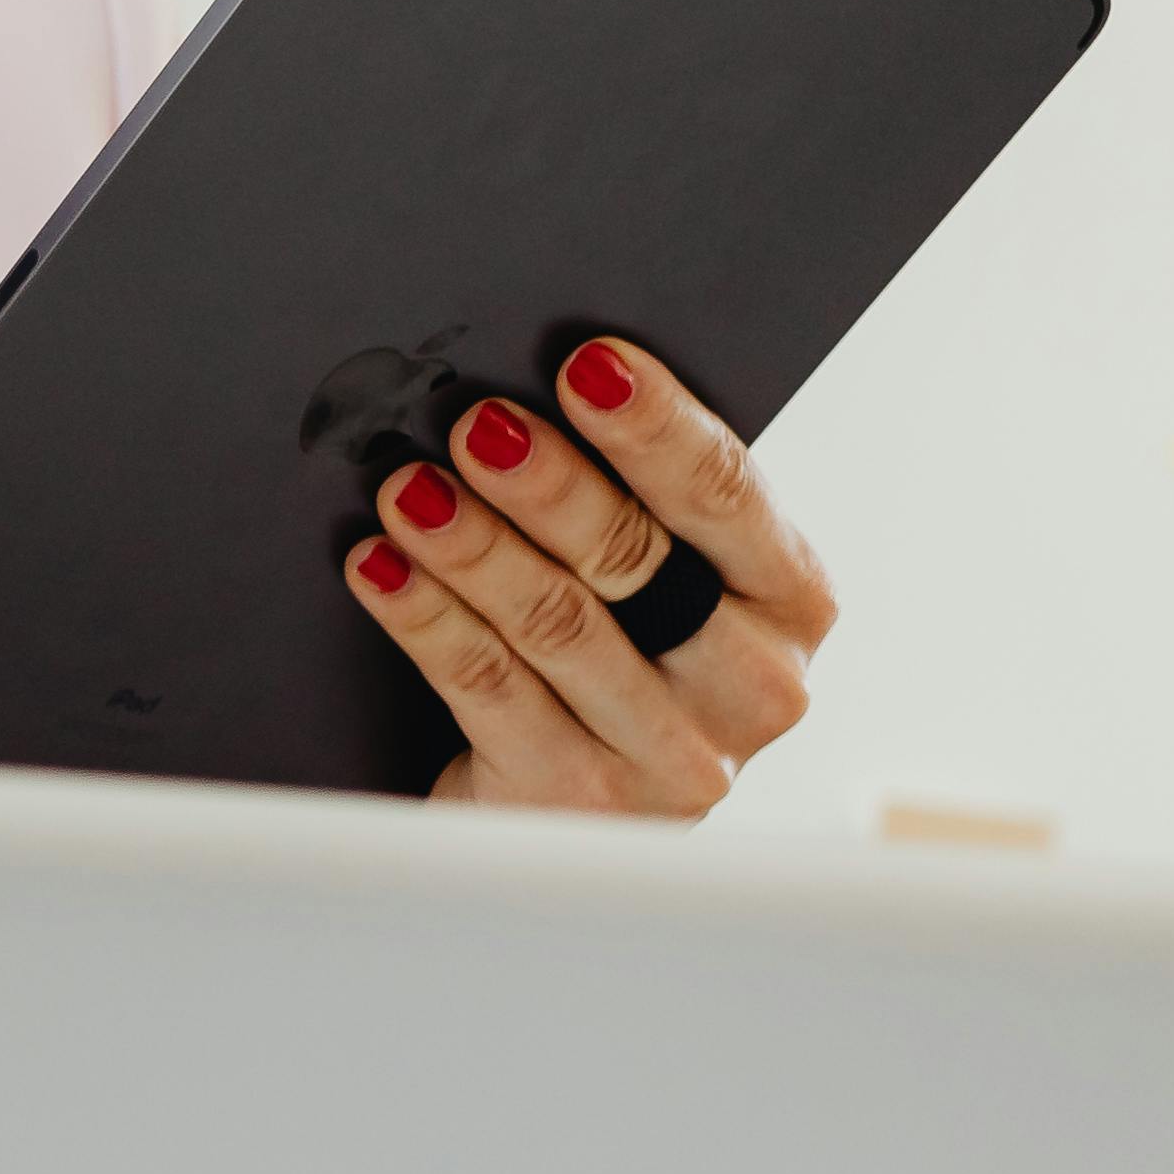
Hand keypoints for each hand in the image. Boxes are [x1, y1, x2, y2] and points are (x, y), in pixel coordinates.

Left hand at [338, 338, 833, 815]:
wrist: (572, 810)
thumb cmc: (618, 658)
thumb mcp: (662, 583)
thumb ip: (639, 503)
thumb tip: (539, 394)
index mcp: (792, 601)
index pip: (727, 492)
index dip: (654, 424)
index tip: (587, 363)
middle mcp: (755, 685)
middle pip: (637, 559)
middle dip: (548, 483)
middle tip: (478, 424)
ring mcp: (674, 756)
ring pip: (556, 623)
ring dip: (472, 544)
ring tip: (409, 489)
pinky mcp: (583, 801)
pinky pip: (489, 688)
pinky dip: (426, 618)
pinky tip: (381, 567)